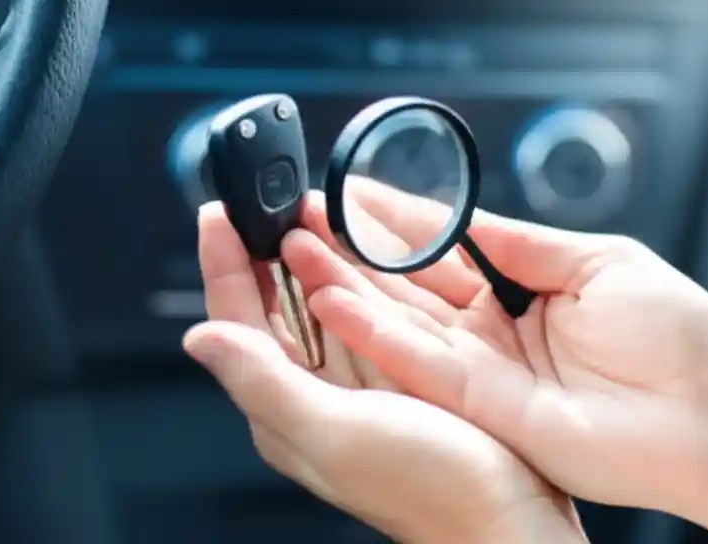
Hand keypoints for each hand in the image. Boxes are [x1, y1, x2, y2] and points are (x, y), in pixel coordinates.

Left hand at [183, 203, 587, 543]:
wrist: (509, 521)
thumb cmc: (430, 490)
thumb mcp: (335, 432)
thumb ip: (264, 381)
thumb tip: (198, 338)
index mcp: (286, 409)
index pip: (236, 324)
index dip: (224, 266)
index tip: (219, 212)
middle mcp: (315, 394)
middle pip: (276, 308)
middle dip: (268, 250)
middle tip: (270, 197)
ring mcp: (360, 384)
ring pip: (322, 304)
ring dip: (313, 254)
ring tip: (308, 207)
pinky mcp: (401, 376)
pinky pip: (369, 315)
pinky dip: (361, 277)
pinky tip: (363, 248)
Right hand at [284, 184, 707, 520]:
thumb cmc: (678, 338)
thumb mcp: (597, 261)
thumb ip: (522, 242)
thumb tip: (466, 216)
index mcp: (524, 288)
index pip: (442, 248)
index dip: (392, 221)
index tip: (344, 195)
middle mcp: (496, 331)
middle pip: (408, 286)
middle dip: (352, 252)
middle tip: (298, 219)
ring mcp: (487, 370)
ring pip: (401, 324)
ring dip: (346, 289)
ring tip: (294, 252)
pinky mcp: (485, 408)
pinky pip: (420, 365)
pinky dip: (374, 335)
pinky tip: (334, 302)